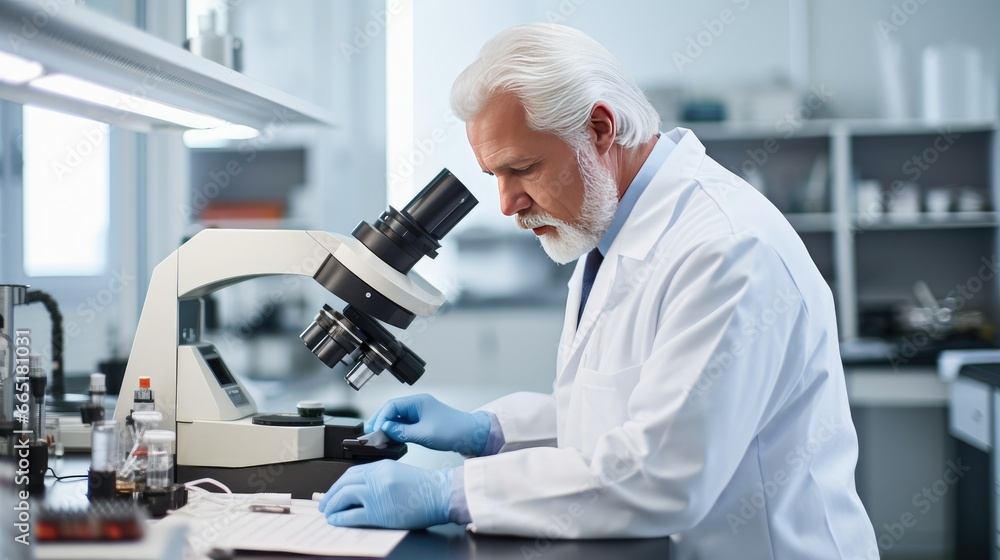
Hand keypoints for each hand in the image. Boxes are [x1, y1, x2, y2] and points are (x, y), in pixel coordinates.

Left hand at [318, 460, 452, 528]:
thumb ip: (378, 478)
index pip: (350, 474)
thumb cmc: (424, 487)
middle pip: (343, 485)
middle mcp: (376, 477)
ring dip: (332, 507)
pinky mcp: (379, 512)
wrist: (440, 494)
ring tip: (328, 513)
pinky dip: (341, 518)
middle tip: (324, 504)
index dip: (337, 484)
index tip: (332, 491)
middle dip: (330, 496)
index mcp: (380, 466)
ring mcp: (376, 494)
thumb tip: (358, 490)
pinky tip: (336, 520)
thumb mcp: (398, 473)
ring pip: (344, 498)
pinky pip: (352, 515)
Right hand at [366, 394, 490, 455]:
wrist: (471, 435)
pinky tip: (391, 439)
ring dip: (387, 427)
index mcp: (418, 402)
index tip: (373, 430)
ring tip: (378, 438)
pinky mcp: (423, 422)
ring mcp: (420, 413)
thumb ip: (401, 431)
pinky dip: (396, 431)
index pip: (392, 406)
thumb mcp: (423, 434)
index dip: (380, 418)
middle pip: (392, 410)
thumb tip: (384, 429)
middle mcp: (418, 405)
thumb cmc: (452, 431)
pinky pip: (405, 424)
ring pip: (398, 418)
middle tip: (370, 434)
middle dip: (380, 421)